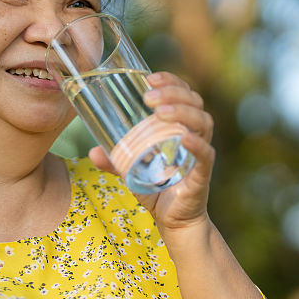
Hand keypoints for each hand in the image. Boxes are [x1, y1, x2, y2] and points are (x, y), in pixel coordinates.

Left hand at [88, 71, 215, 233]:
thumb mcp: (131, 170)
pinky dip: (197, 144)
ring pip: (203, 122)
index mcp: (179, 125)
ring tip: (161, 112)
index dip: (170, 81)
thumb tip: (93, 151)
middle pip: (194, 101)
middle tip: (149, 96)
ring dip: (183, 112)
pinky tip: (184, 137)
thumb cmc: (156, 187)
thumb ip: (114, 159)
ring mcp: (199, 153)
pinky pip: (206, 154)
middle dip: (173, 92)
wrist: (173, 220)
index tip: (149, 78)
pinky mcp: (202, 173)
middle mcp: (194, 133)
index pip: (182, 92)